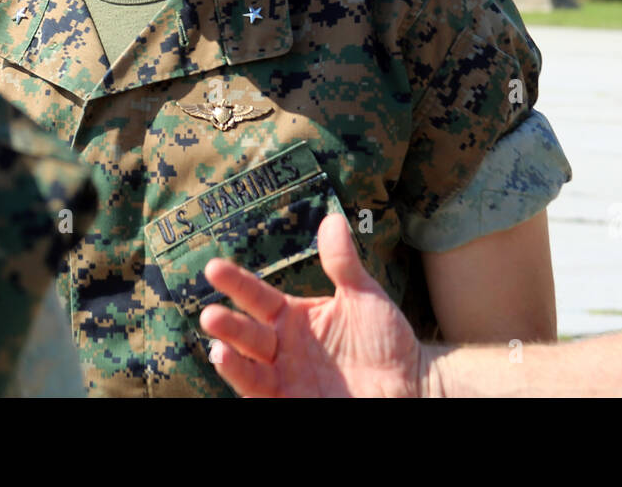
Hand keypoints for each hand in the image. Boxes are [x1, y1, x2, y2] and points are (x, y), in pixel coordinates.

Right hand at [201, 212, 423, 396]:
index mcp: (294, 317)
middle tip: (209, 314)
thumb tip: (331, 219)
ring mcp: (286, 378)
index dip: (236, 283)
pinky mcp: (291, 402)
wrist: (412, 383)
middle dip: (228, 326)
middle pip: (248, 334)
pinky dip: (246, 383)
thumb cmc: (388, 339)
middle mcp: (283, 347)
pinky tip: (236, 370)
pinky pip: (262, 393)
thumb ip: (343, 262)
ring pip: (249, 369)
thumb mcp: (364, 295)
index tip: (213, 267)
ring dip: (230, 359)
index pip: (257, 296)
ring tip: (217, 347)